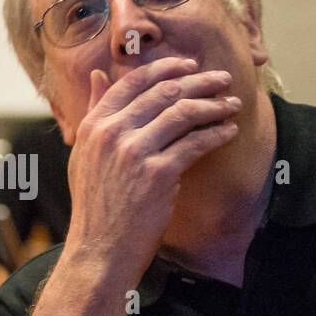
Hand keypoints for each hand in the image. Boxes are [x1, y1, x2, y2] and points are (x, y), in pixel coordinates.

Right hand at [64, 58, 239, 285]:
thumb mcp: (84, 153)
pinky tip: (229, 131)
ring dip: (213, 105)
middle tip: (222, 79)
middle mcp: (112, 133)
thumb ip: (94, 112)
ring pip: (182, 113)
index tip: (189, 65)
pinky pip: (195, 144)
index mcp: (94, 125)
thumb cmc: (94, 205)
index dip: (166, 68)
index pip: (133, 82)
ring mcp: (134, 153)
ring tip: (232, 103)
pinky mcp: (158, 174)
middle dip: (199, 81)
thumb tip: (100, 74)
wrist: (100, 249)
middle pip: (163, 93)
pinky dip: (216, 134)